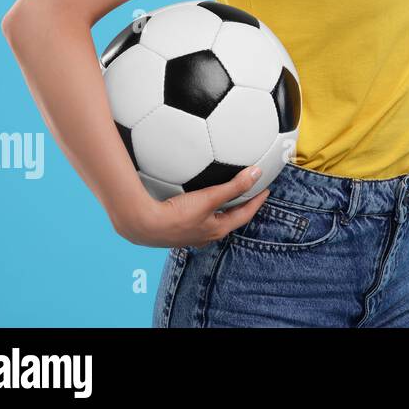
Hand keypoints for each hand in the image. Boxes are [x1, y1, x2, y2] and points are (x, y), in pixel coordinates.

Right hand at [112, 165, 270, 248]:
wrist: (143, 225)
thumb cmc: (176, 214)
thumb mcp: (209, 198)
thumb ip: (234, 186)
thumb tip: (256, 173)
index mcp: (217, 230)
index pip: (244, 214)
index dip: (256, 201)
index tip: (266, 190)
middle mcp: (205, 235)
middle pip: (229, 218)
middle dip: (240, 206)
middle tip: (249, 193)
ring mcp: (190, 235)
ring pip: (212, 219)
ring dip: (221, 208)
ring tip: (224, 196)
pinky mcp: (175, 230)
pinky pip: (196, 217)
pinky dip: (203, 208)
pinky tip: (193, 200)